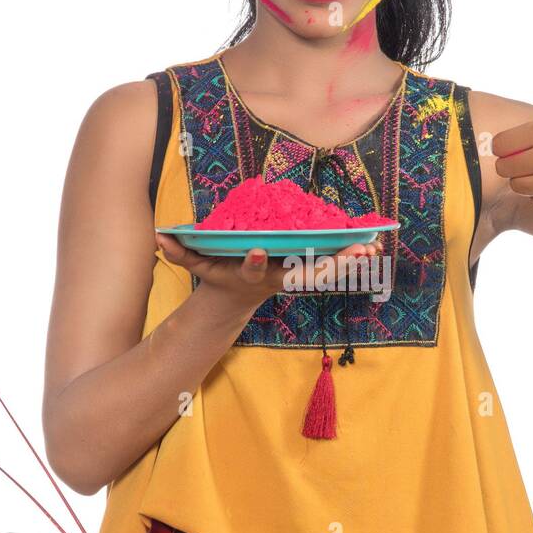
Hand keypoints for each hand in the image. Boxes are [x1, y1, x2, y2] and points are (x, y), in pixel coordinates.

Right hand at [154, 231, 384, 310]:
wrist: (237, 296)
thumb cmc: (218, 274)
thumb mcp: (196, 265)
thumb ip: (179, 252)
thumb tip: (158, 237)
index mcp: (250, 275)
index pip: (252, 270)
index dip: (253, 262)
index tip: (257, 251)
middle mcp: (276, 277)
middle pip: (303, 274)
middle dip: (328, 265)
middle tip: (352, 253)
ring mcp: (294, 276)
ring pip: (326, 272)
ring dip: (349, 262)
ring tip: (373, 247)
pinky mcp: (306, 271)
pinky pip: (332, 265)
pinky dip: (352, 257)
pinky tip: (374, 243)